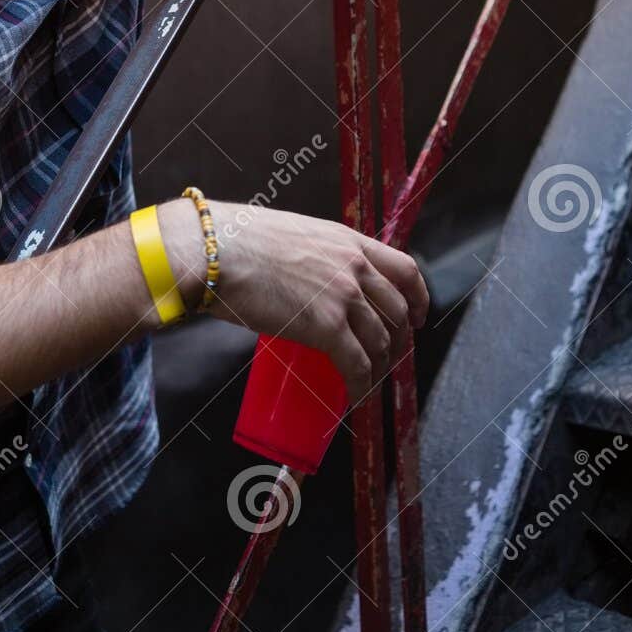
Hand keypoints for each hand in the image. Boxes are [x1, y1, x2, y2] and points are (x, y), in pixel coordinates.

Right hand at [209, 201, 428, 405]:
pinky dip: (362, 385)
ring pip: (380, 341)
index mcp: (348, 241)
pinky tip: (356, 396)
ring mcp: (344, 297)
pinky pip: (358, 364)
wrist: (214, 250)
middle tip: (388, 356)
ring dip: (379, 367)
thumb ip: (313, 256)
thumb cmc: (237, 240)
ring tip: (367, 381)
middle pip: (398, 311)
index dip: (418, 297)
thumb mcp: (292, 235)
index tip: (417, 315)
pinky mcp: (327, 327)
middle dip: (399, 339)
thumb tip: (307, 281)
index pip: (404, 269)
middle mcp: (354, 266)